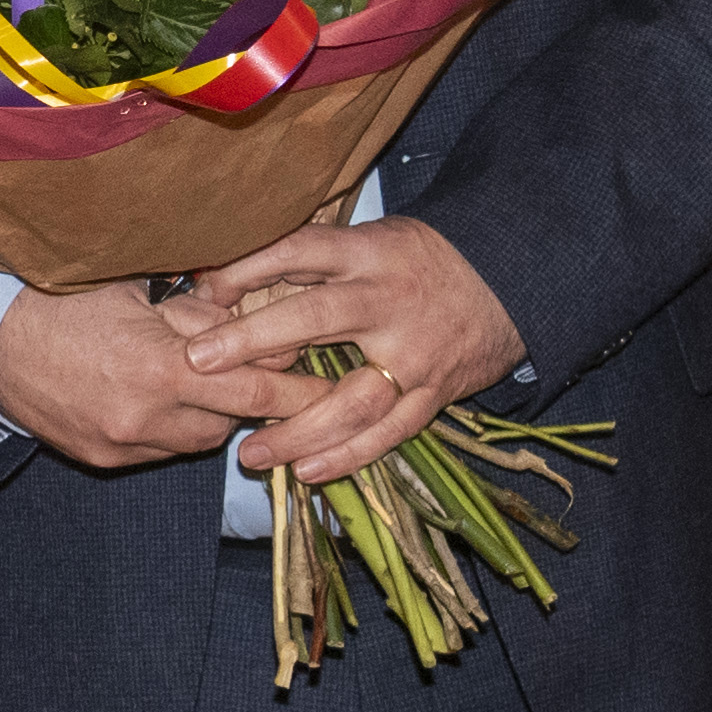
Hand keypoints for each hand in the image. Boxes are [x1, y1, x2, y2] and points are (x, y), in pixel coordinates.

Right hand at [0, 281, 316, 472]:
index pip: (254, 387)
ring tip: (206, 376)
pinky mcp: (106, 459)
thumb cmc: (60, 299)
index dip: (300, 391)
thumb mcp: (135, 290)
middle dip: (262, 403)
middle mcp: (146, 416)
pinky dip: (174, 425)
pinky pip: (161, 449)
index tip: (338, 388)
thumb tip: (260, 325)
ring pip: (200, 438)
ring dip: (214, 411)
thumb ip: (201, 313)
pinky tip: (163, 396)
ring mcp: (124, 444)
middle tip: (295, 389)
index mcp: (160, 366)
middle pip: (232, 419)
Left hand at [180, 220, 531, 487]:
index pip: (300, 250)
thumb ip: (310, 258)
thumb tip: (221, 273)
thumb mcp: (372, 239)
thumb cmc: (419, 260)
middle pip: (315, 319)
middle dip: (254, 341)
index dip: (249, 268)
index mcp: (368, 254)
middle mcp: (387, 300)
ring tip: (251, 454)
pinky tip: (309, 472)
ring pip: (351, 397)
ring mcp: (414, 352)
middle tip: (200, 362)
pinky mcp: (434, 392)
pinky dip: (349, 455)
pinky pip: (389, 432)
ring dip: (299, 429)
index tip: (202, 290)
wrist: (511, 279)